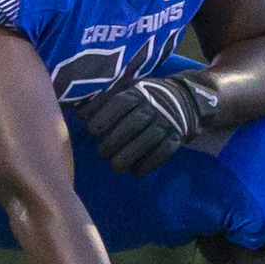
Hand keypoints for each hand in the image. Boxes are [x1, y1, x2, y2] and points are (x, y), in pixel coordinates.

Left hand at [80, 73, 220, 175]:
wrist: (184, 99)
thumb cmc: (145, 97)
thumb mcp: (126, 92)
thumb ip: (103, 102)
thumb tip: (79, 115)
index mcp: (138, 93)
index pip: (119, 104)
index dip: (103, 118)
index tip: (91, 131)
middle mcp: (154, 106)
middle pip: (133, 124)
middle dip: (114, 141)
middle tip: (101, 154)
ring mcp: (167, 122)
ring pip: (147, 140)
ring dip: (129, 156)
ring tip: (115, 166)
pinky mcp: (177, 138)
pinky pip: (163, 153)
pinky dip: (148, 164)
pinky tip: (135, 171)